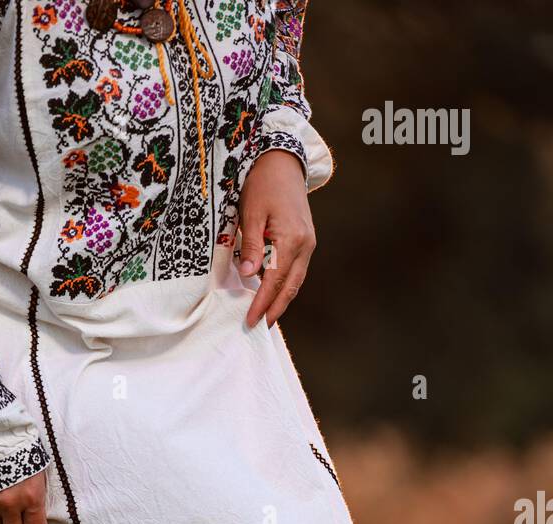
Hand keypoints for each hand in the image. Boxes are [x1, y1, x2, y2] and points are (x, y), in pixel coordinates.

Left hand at [238, 149, 315, 329]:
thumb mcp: (251, 212)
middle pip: (291, 287)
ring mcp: (308, 243)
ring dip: (282, 300)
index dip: (262, 303)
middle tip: (260, 327)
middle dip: (275, 309)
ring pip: (296, 281)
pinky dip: (286, 285)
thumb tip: (249, 275)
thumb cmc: (263, 184)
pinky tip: (274, 294)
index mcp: (291, 239)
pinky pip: (296, 270)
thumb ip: (251, 245)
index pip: (275, 281)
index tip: (250, 320)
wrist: (283, 163)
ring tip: (267, 316)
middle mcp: (305, 244)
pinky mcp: (306, 240)